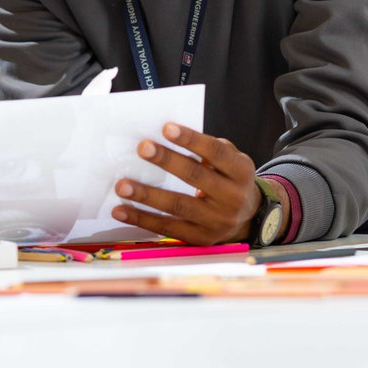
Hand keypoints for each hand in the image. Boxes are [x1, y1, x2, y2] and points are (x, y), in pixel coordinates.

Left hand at [110, 123, 261, 244]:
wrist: (247, 219)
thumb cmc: (229, 179)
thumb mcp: (231, 161)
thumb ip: (208, 149)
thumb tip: (169, 137)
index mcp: (241, 172)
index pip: (216, 153)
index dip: (192, 140)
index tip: (167, 128)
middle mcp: (232, 198)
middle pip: (195, 177)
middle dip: (167, 161)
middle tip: (142, 147)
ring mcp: (216, 222)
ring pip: (178, 206)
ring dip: (147, 196)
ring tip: (122, 185)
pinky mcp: (200, 239)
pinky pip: (167, 229)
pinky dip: (141, 220)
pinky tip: (120, 211)